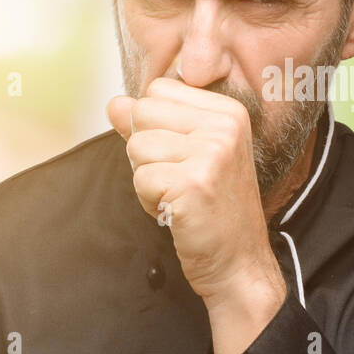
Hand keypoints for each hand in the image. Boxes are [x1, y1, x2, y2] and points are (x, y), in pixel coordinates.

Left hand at [106, 77, 286, 352]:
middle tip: (180, 180)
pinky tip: (178, 211)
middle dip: (147, 151)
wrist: (238, 262)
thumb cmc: (213, 209)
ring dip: (148, 179)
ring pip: (137, 147)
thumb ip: (151, 124)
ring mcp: (212, 153)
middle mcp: (225, 127)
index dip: (156, 126)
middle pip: (143, 114)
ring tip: (179, 196)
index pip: (158, 91)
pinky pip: (140, 178)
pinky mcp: (194, 182)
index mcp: (228, 112)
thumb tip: (115, 103)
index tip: (184, 156)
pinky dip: (150, 201)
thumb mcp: (188, 155)